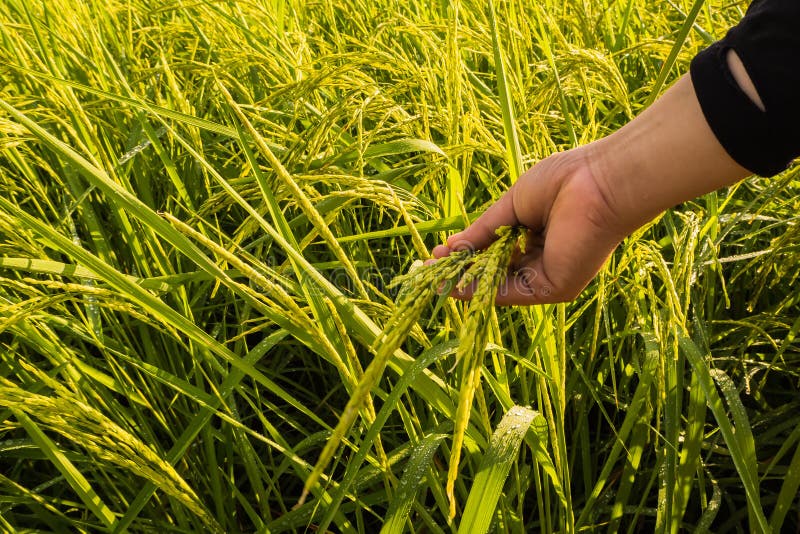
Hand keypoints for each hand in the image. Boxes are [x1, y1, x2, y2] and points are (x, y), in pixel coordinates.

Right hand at [432, 145, 623, 304]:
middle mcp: (544, 260)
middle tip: (432, 268)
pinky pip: (512, 292)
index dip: (468, 254)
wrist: (599, 181)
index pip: (497, 252)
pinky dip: (483, 290)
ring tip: (436, 276)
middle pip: (496, 273)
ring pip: (501, 286)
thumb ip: (482, 231)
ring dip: (467, 283)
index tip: (441, 251)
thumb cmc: (563, 181)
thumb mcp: (511, 207)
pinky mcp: (554, 288)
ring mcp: (549, 276)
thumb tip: (451, 248)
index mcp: (538, 236)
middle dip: (462, 271)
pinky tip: (457, 284)